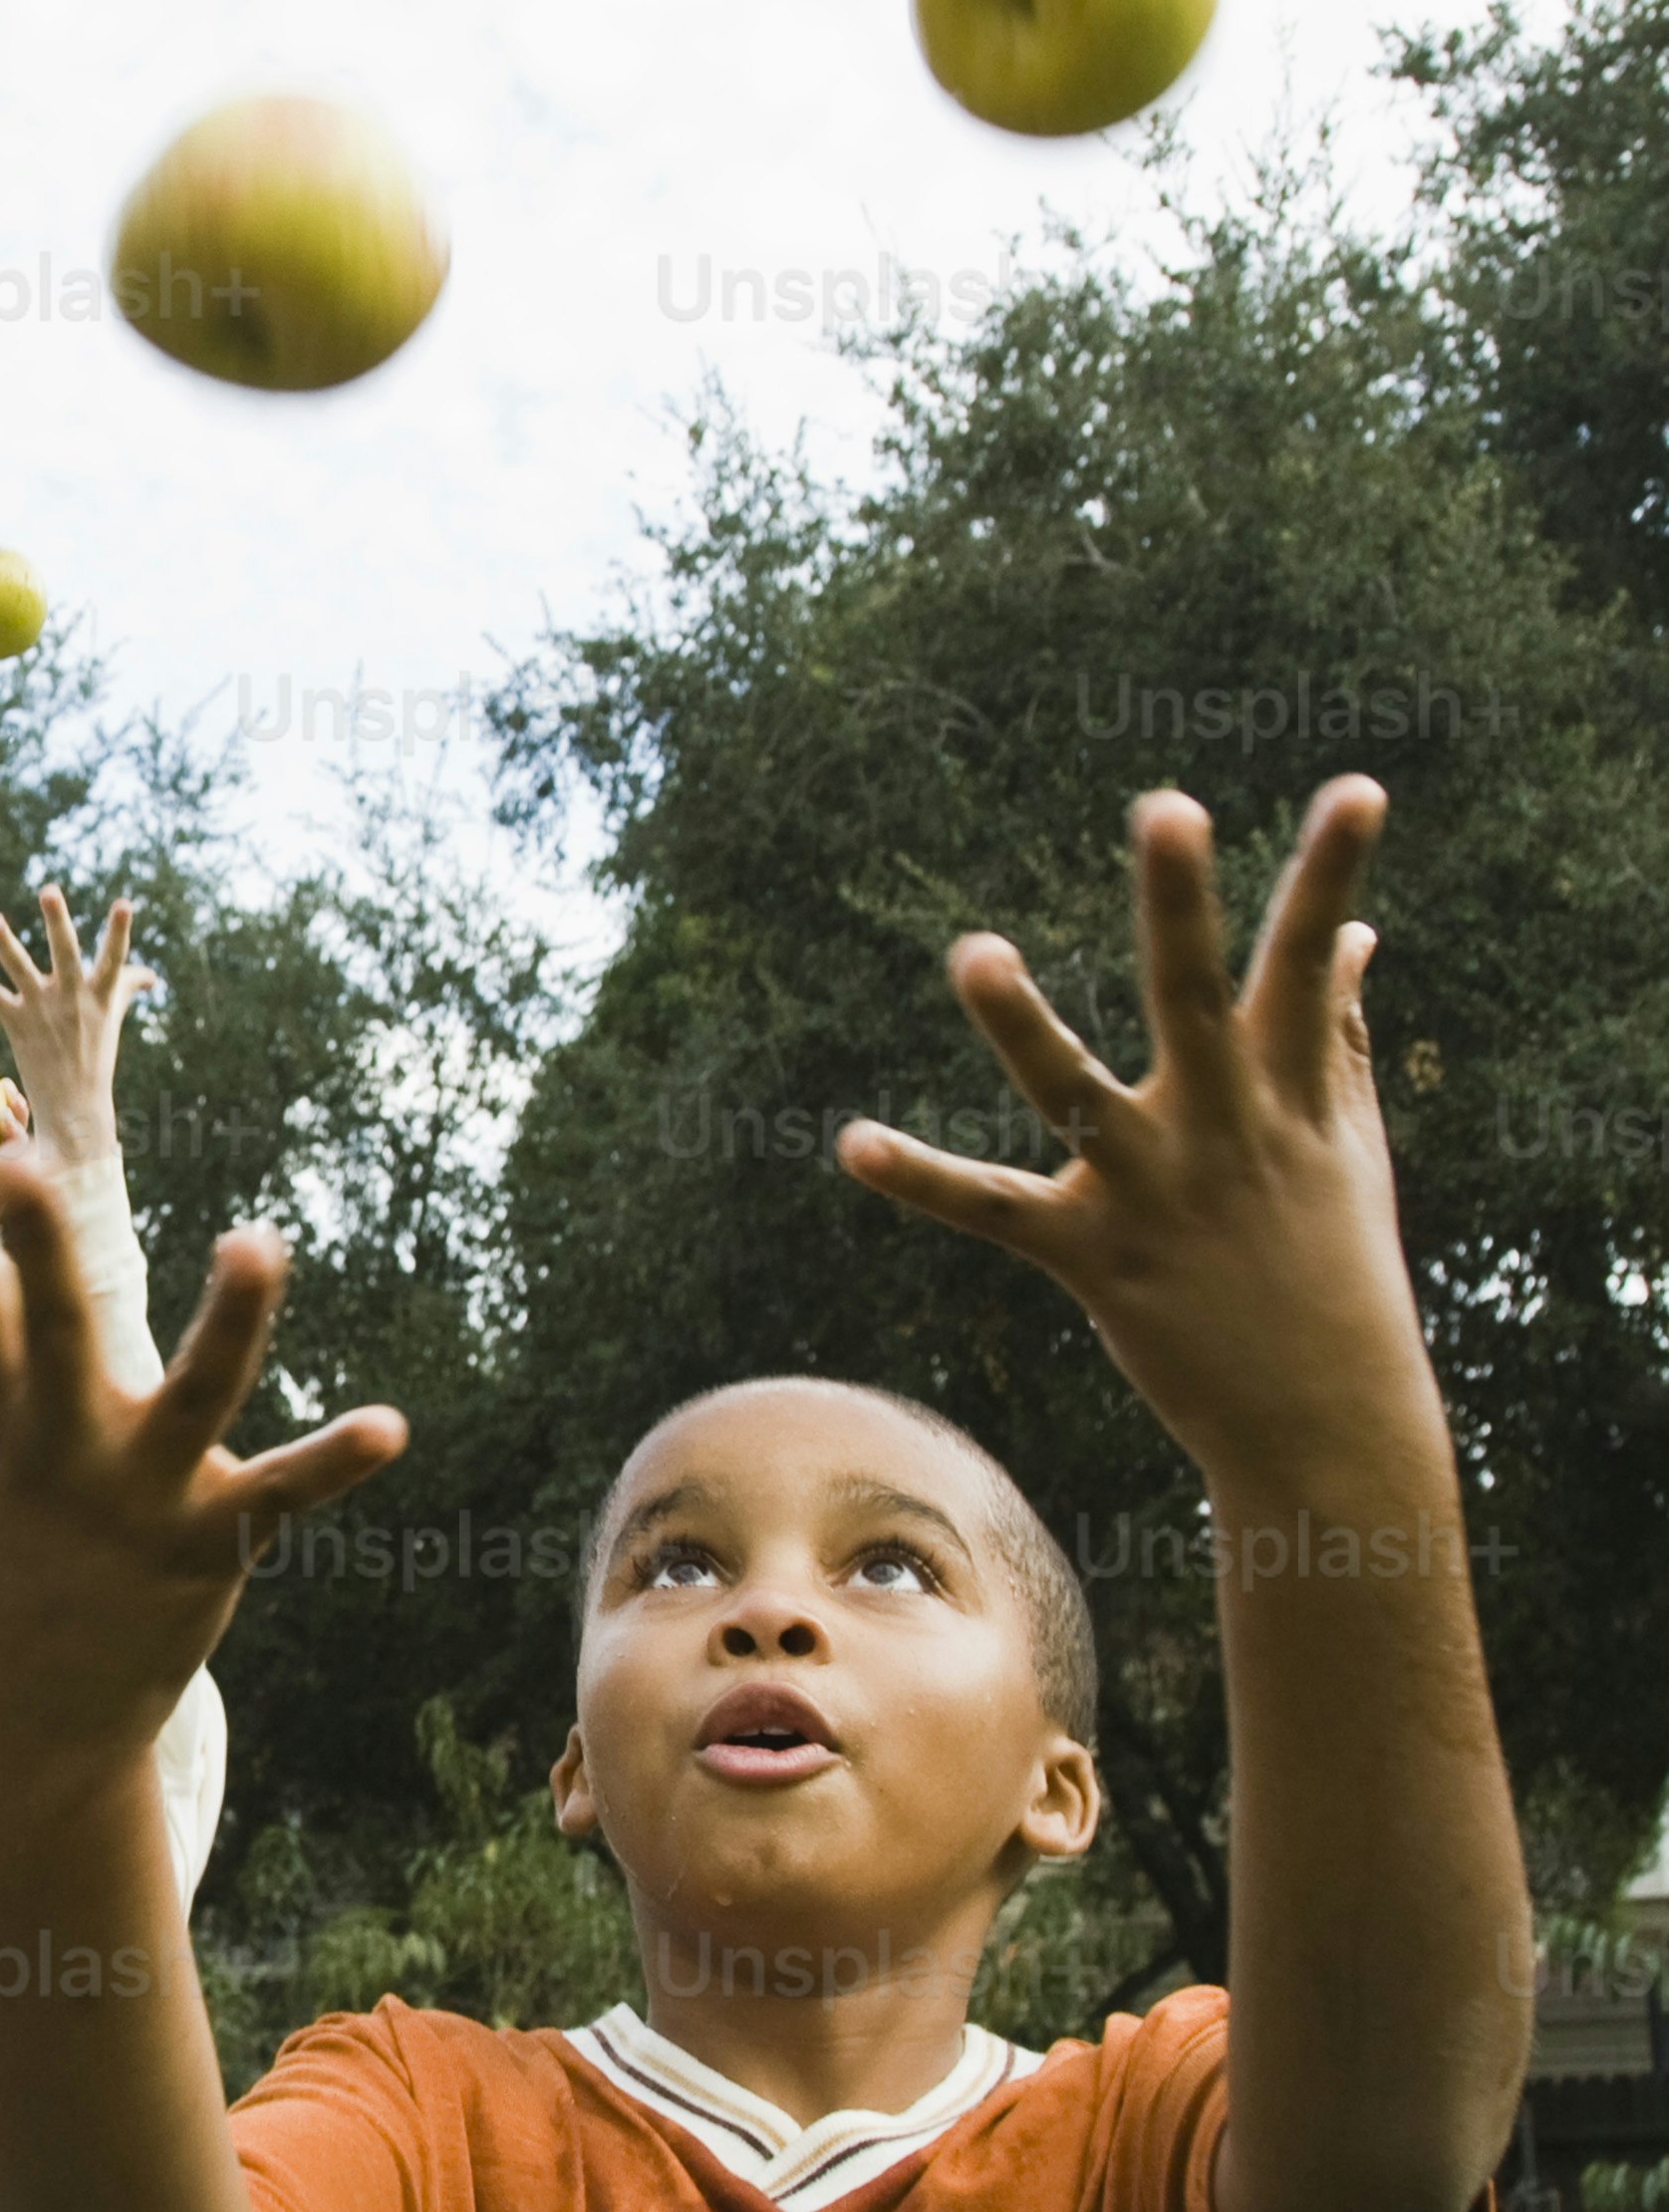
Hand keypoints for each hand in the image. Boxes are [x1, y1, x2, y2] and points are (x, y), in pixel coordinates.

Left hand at [0, 883, 146, 1171]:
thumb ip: (127, 986)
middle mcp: (72, 997)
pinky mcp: (17, 1023)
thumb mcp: (113, 1016)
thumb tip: (150, 975)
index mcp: (100, 994)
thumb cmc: (96, 1054)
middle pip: (65, 953)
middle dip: (57, 921)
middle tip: (49, 892)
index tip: (124, 903)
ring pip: (22, 969)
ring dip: (6, 944)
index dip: (119, 930)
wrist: (74, 1105)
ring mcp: (43, 1009)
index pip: (114, 957)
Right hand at [0, 1144, 405, 1766]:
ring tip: (255, 1241)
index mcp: (7, 1420)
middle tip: (22, 1162)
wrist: (42, 1718)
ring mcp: (143, 1495)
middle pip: (50, 1327)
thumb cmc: (18, 1563)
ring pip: (195, 1391)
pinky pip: (283, 1492)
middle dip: (39, 1245)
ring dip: (230, 1317)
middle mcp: (68, 1447)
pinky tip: (389, 1426)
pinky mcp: (213, 1543)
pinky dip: (336, 1459)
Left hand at [837, 785, 1431, 1494]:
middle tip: (1166, 805)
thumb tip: (1358, 939)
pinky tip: (851, 1142)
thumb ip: (1340, 1035)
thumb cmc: (1337, 1269)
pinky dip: (923, 1176)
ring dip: (1023, 1024)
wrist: (1328, 1423)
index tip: (1359, 788)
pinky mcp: (1096, 1257)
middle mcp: (1225, 1127)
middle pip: (1197, 997)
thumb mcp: (1351, 1147)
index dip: (1336, 871)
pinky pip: (994, 1211)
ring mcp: (1156, 1190)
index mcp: (1291, 1090)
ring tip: (976, 951)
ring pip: (1078, 1092)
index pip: (1316, 957)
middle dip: (1182, 903)